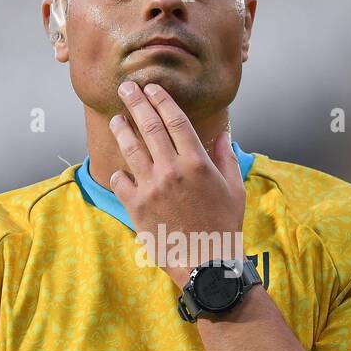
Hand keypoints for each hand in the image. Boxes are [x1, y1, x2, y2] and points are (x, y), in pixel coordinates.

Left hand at [107, 82, 244, 288]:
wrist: (206, 263)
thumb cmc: (224, 226)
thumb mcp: (234, 189)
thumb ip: (226, 158)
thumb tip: (224, 134)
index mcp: (197, 162)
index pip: (175, 120)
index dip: (161, 100)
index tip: (152, 88)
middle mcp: (172, 169)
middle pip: (149, 126)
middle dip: (136, 102)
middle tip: (126, 88)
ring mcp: (151, 187)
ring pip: (130, 149)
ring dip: (121, 130)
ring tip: (116, 120)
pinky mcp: (137, 206)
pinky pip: (121, 181)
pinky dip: (119, 173)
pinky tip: (119, 170)